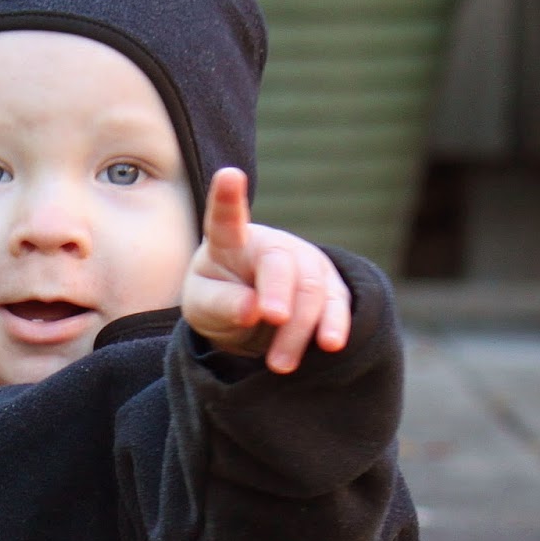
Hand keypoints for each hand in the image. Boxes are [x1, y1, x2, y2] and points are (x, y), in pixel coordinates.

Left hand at [182, 168, 350, 373]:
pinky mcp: (328, 285)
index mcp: (228, 241)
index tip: (228, 175)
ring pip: (312, 291)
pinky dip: (334, 325)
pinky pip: (337, 304)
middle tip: (272, 319)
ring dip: (299, 328)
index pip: (226, 219)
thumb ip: (221, 304)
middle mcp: (271, 245)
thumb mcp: (202, 306)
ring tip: (278, 364)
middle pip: (281, 265)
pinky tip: (330, 345)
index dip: (227, 198)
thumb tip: (254, 309)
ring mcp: (304, 262)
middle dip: (280, 293)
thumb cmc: (217, 299)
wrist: (248, 312)